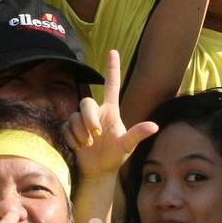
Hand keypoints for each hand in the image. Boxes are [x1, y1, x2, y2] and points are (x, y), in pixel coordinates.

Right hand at [65, 49, 158, 176]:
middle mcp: (95, 112)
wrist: (98, 171)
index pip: (111, 85)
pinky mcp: (69, 128)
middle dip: (89, 120)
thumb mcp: (127, 146)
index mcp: (111, 111)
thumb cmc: (115, 156)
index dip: (112, 69)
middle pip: (86, 103)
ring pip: (75, 117)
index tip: (113, 51)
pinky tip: (79, 147)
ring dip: (81, 134)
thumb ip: (138, 134)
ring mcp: (80, 119)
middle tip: (95, 136)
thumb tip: (155, 126)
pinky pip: (66, 127)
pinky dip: (73, 139)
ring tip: (88, 145)